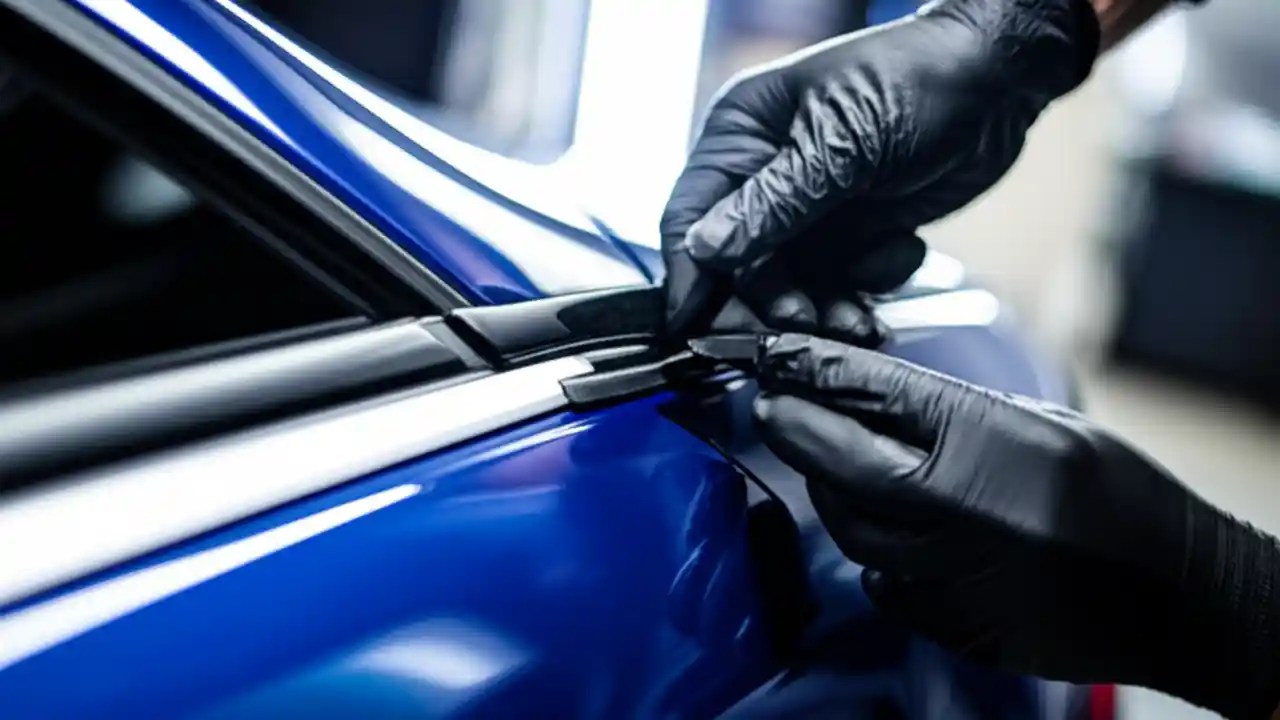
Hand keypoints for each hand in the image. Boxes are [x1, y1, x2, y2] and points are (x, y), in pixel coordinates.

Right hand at [661, 0, 1099, 342]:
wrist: (999, 79)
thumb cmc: (916, 80)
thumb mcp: (840, 143)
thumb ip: (774, 204)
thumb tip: (706, 249)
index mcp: (742, 134)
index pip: (691, 214)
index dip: (689, 274)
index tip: (692, 328)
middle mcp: (766, 172)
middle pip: (741, 263)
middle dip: (773, 299)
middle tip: (806, 322)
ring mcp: (810, 205)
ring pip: (793, 283)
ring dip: (825, 305)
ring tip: (860, 318)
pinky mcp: (851, 229)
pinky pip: (840, 280)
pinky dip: (868, 282)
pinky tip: (900, 253)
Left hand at [751, 334, 1279, 719]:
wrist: (1178, 595)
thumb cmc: (1119, 495)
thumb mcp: (1043, 424)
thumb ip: (956, 416)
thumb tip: (876, 401)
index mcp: (991, 445)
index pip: (877, 396)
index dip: (815, 370)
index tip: (776, 356)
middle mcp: (962, 512)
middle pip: (842, 466)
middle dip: (796, 428)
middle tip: (775, 405)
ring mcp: (954, 576)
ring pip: (853, 529)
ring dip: (831, 491)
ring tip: (829, 463)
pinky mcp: (953, 624)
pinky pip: (884, 584)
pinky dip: (877, 554)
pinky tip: (889, 532)